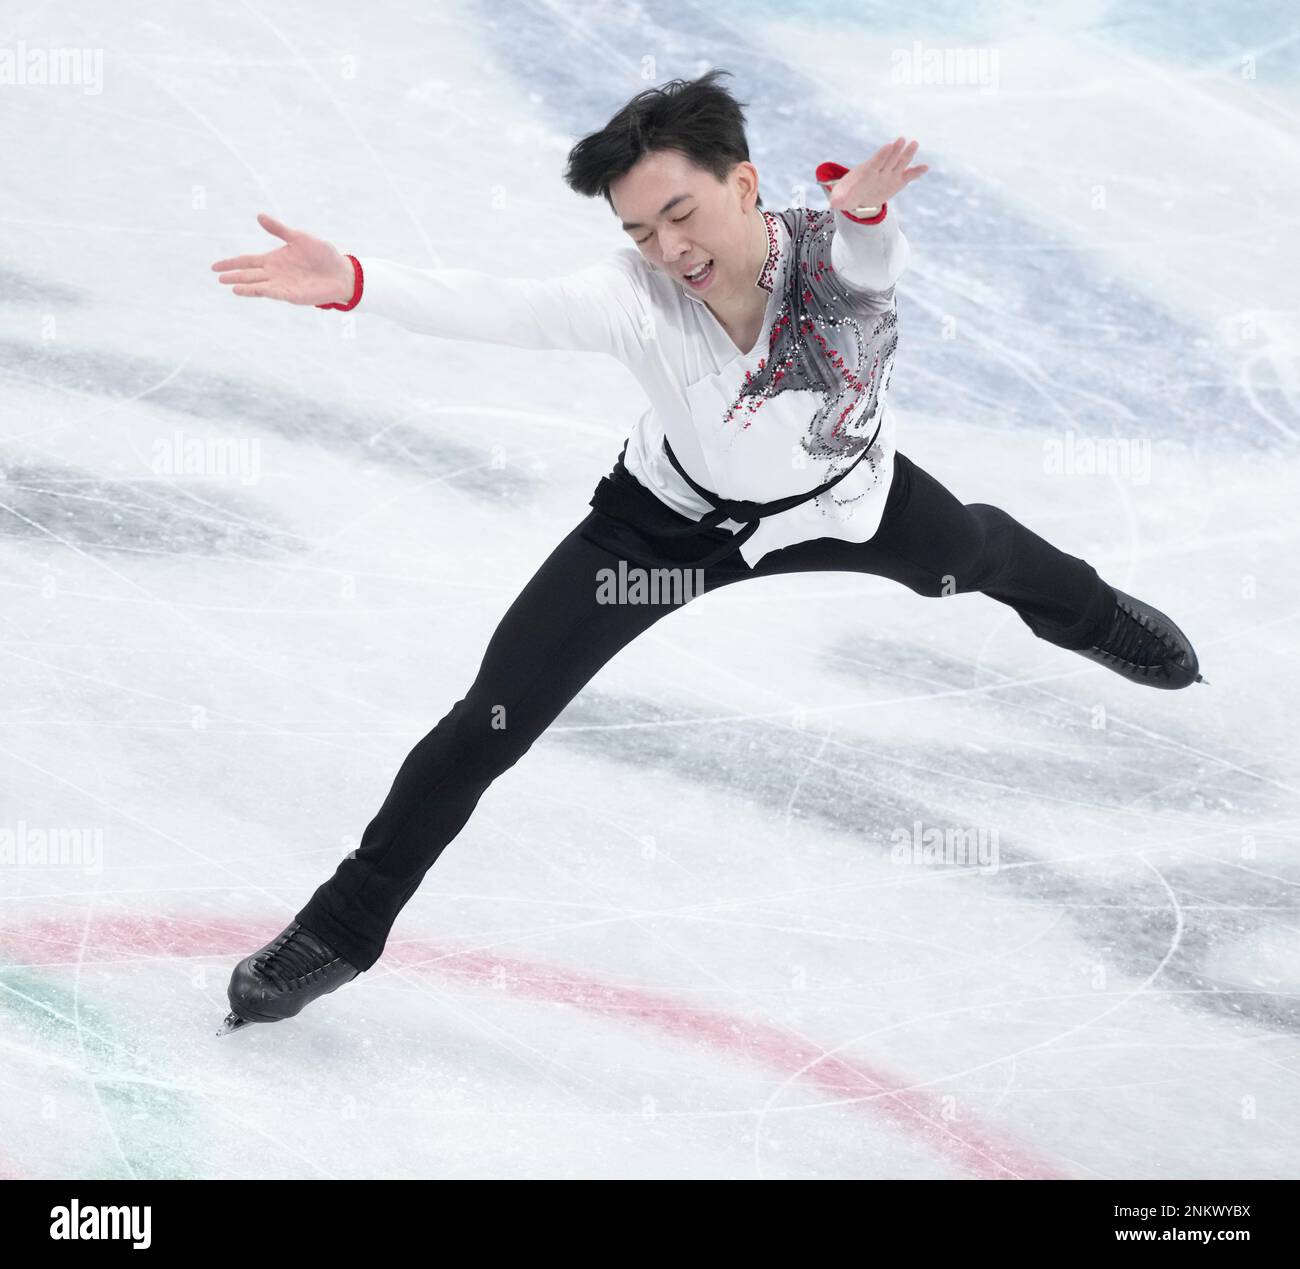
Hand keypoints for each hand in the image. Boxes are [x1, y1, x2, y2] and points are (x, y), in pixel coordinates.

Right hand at [211, 213, 354, 305]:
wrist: (341, 272)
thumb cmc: (323, 255)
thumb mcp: (299, 237)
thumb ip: (279, 230)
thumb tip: (259, 216)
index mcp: (274, 259)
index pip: (248, 261)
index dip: (232, 263)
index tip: (216, 266)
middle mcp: (275, 273)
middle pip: (249, 274)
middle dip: (233, 274)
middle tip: (217, 277)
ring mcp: (281, 284)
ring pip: (257, 285)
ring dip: (243, 285)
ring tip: (229, 285)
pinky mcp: (290, 294)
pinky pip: (270, 292)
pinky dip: (257, 291)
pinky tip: (246, 290)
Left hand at [820, 138, 928, 212]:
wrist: (858, 197)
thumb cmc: (847, 195)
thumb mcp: (840, 199)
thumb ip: (838, 200)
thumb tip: (834, 203)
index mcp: (866, 172)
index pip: (875, 161)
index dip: (881, 155)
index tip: (888, 145)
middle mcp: (880, 170)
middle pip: (889, 158)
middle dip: (895, 150)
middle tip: (902, 140)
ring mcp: (890, 174)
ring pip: (899, 163)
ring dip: (907, 154)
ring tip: (914, 144)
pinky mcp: (897, 181)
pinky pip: (908, 175)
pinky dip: (916, 171)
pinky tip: (925, 167)